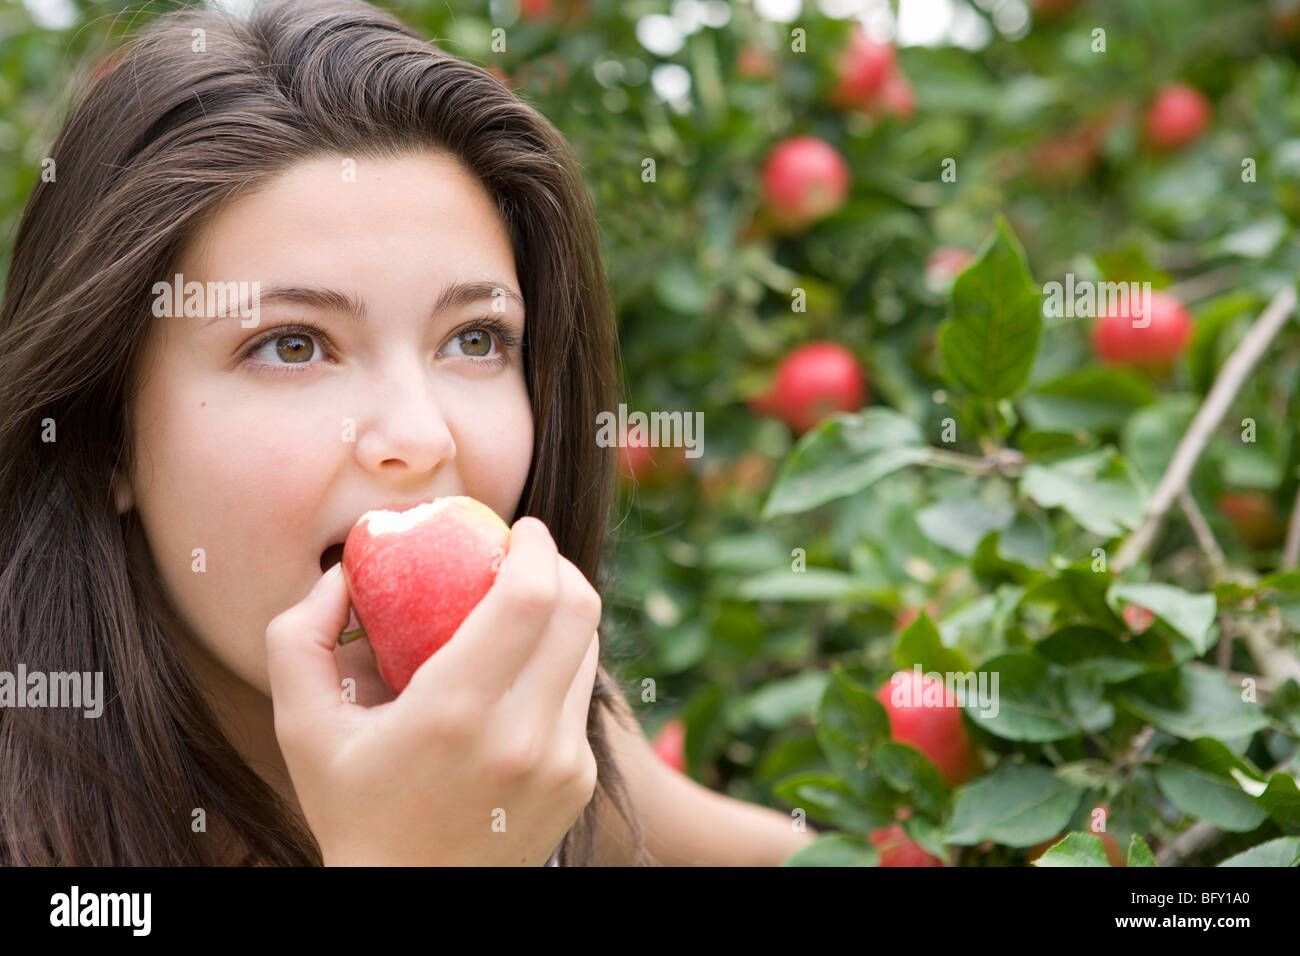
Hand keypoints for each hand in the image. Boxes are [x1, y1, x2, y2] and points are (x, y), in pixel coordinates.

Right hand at [265, 516, 600, 864]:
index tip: (518, 528)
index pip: (531, 599)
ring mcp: (561, 763)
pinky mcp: (579, 780)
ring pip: (587, 650)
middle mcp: (522, 737)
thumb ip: (299, 636)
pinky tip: (521, 670)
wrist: (410, 904)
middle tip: (526, 554)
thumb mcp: (300, 726)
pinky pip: (579, 694)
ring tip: (521, 607)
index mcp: (454, 713)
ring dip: (563, 613)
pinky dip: (558, 664)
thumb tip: (341, 574)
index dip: (536, 547)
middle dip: (558, 566)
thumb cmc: (351, 807)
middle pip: (579, 612)